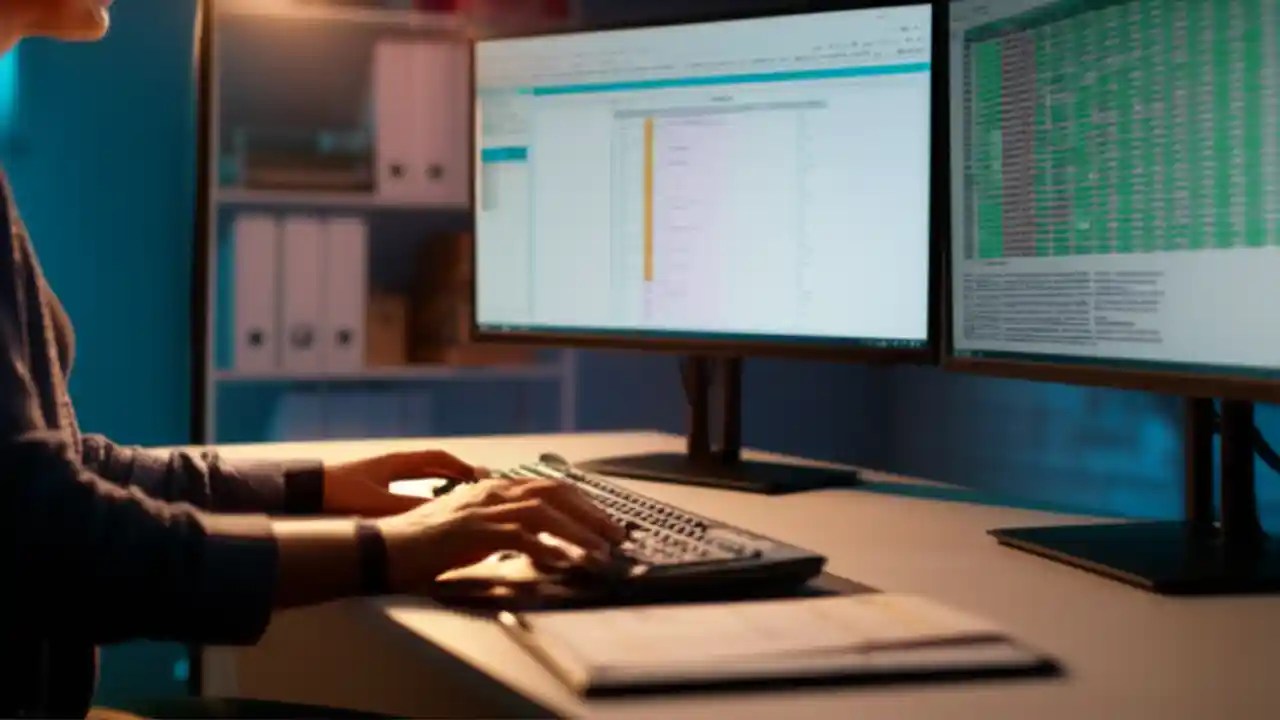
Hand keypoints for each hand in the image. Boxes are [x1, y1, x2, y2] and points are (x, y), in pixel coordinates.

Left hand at [323, 450, 486, 516]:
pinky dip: (422, 494)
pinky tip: (425, 509)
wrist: (304, 492)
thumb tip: (441, 514)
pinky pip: (406, 487)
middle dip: (454, 474)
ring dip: (440, 484)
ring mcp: (380, 474)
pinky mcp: (370, 487)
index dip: (461, 467)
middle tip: (475, 485)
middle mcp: (391, 464)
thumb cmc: (340, 494)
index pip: (437, 458)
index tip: (480, 476)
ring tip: (457, 497)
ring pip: (419, 476)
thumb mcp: (378, 504)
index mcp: (396, 462)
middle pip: (431, 465)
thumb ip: (409, 509)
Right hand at [376, 476, 628, 593]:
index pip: (548, 486)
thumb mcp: (472, 528)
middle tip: (615, 536)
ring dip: (577, 533)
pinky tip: (564, 563)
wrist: (386, 547)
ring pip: (544, 512)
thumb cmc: (425, 543)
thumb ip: (504, 527)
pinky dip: (546, 549)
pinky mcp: (474, 531)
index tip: (604, 521)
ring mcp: (484, 508)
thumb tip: (538, 541)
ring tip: (599, 552)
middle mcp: (492, 491)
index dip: (581, 502)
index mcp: (493, 488)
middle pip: (554, 493)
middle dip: (590, 514)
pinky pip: (520, 537)